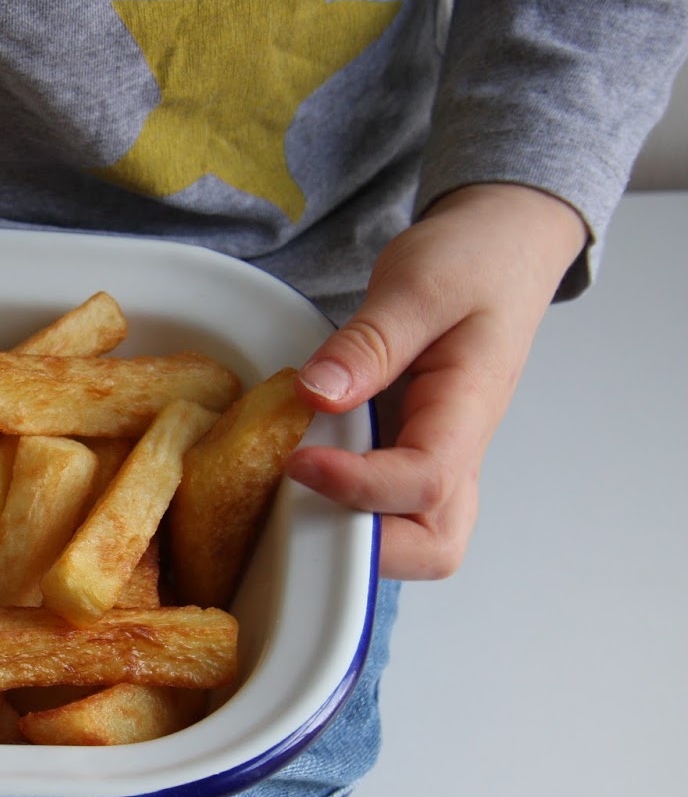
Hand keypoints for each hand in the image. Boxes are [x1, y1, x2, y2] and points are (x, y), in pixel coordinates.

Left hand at [286, 183, 586, 578]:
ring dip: (357, 537)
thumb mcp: (417, 283)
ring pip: (415, 540)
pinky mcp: (410, 453)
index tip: (297, 461)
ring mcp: (437, 458)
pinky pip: (386, 508)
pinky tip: (297, 474)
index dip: (359, 487)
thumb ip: (369, 342)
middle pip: (435, 546)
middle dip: (370, 548)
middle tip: (301, 504)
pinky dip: (344, 508)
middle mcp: (459, 451)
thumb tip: (316, 393)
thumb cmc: (473, 262)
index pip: (425, 482)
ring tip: (294, 495)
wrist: (501, 249)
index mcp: (469, 410)